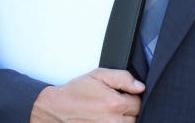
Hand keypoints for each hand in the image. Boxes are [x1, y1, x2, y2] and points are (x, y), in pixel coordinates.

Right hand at [30, 68, 144, 121]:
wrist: (54, 110)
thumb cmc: (74, 93)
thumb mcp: (98, 75)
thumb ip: (123, 78)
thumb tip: (140, 87)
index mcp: (115, 104)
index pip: (138, 103)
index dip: (132, 98)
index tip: (124, 96)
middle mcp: (113, 121)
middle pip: (135, 118)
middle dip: (128, 110)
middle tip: (115, 106)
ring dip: (122, 120)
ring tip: (109, 113)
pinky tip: (105, 119)